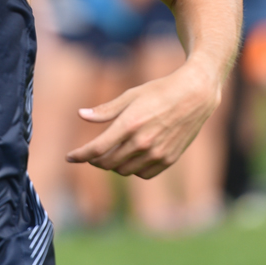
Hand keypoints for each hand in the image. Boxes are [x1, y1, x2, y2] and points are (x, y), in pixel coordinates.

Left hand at [66, 66, 219, 179]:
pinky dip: (132, 169)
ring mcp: (157, 153)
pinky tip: (130, 158)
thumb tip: (81, 115)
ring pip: (124, 170)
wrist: (195, 95)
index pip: (96, 149)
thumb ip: (106, 110)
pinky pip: (142, 173)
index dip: (79, 155)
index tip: (69, 157)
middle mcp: (142, 142)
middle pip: (108, 163)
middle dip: (94, 160)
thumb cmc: (160, 91)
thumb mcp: (131, 95)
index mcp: (130, 124)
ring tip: (111, 154)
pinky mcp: (169, 159)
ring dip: (113, 165)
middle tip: (91, 155)